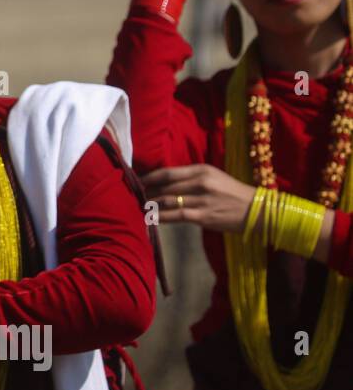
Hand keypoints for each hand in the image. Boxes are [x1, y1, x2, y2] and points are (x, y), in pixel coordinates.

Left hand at [141, 164, 256, 232]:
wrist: (257, 211)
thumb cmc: (233, 194)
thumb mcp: (213, 178)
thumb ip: (191, 178)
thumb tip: (164, 183)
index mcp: (202, 170)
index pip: (168, 172)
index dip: (148, 177)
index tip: (135, 181)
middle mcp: (200, 182)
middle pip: (164, 186)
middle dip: (146, 192)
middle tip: (132, 196)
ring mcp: (201, 199)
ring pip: (167, 201)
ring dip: (150, 205)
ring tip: (137, 207)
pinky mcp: (203, 216)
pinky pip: (175, 216)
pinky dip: (160, 217)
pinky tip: (150, 219)